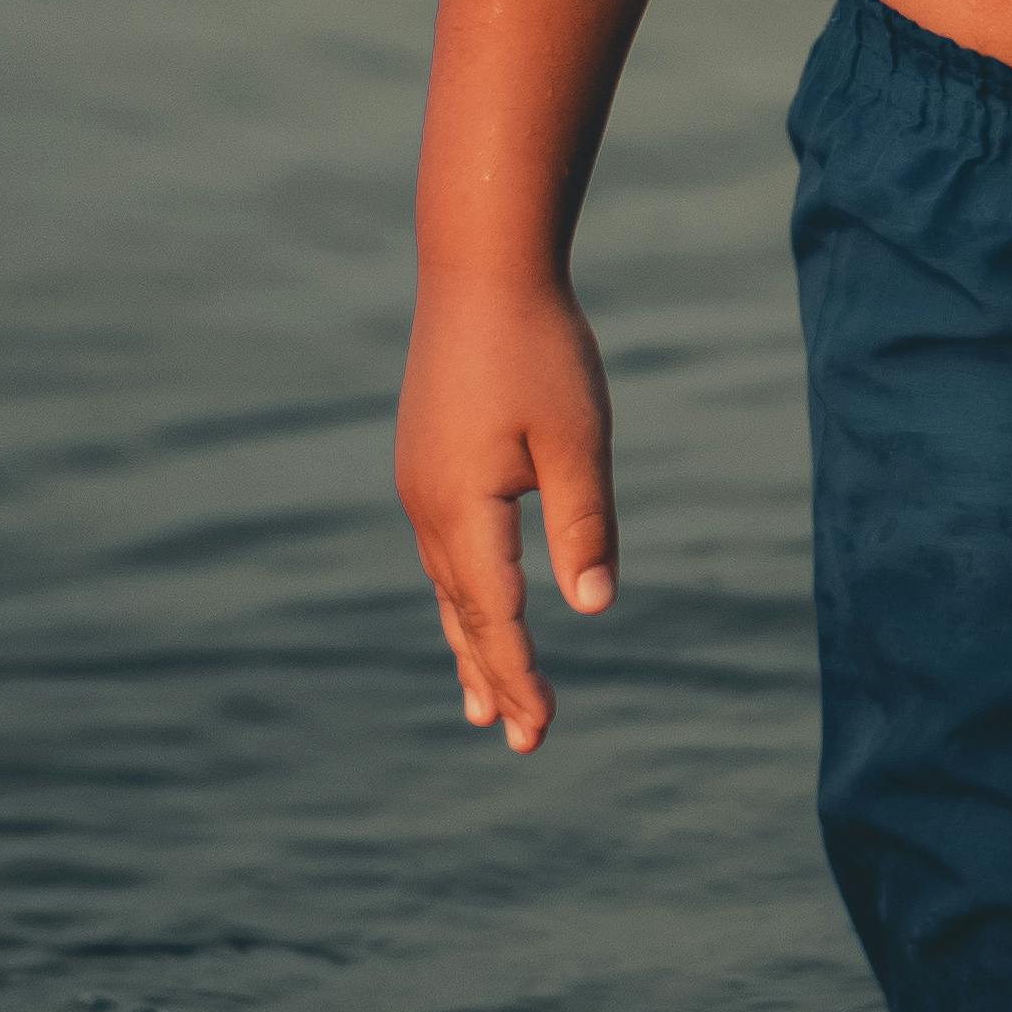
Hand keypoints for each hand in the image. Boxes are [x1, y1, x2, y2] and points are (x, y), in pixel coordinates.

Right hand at [394, 275, 615, 751]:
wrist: (479, 269)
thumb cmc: (541, 348)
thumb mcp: (578, 439)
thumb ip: (584, 524)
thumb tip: (592, 607)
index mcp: (463, 508)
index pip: (496, 616)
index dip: (521, 675)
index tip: (543, 727)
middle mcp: (428, 507)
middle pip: (464, 615)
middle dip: (496, 678)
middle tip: (523, 742)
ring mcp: (419, 485)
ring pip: (447, 588)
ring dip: (470, 647)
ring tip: (484, 707)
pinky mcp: (425, 464)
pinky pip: (442, 553)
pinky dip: (461, 597)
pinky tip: (471, 612)